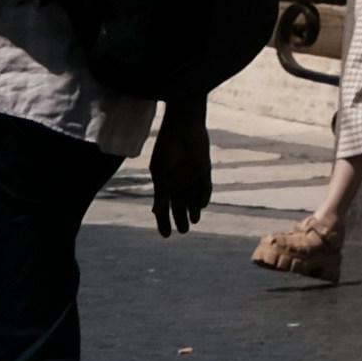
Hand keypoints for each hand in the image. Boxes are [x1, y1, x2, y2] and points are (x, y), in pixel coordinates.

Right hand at [149, 102, 210, 236]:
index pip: (163, 208)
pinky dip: (204, 197)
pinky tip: (202, 204)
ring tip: (193, 221)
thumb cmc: (168, 146)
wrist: (184, 125)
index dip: (163, 222)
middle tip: (184, 231)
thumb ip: (161, 191)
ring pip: (193, 200)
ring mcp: (191, 177)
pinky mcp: (204, 170)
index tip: (166, 235)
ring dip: (194, 211)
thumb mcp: (161, 171)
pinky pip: (205, 188)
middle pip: (179, 207)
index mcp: (164, 184)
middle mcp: (178, 183)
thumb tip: (156, 211)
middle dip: (181, 219)